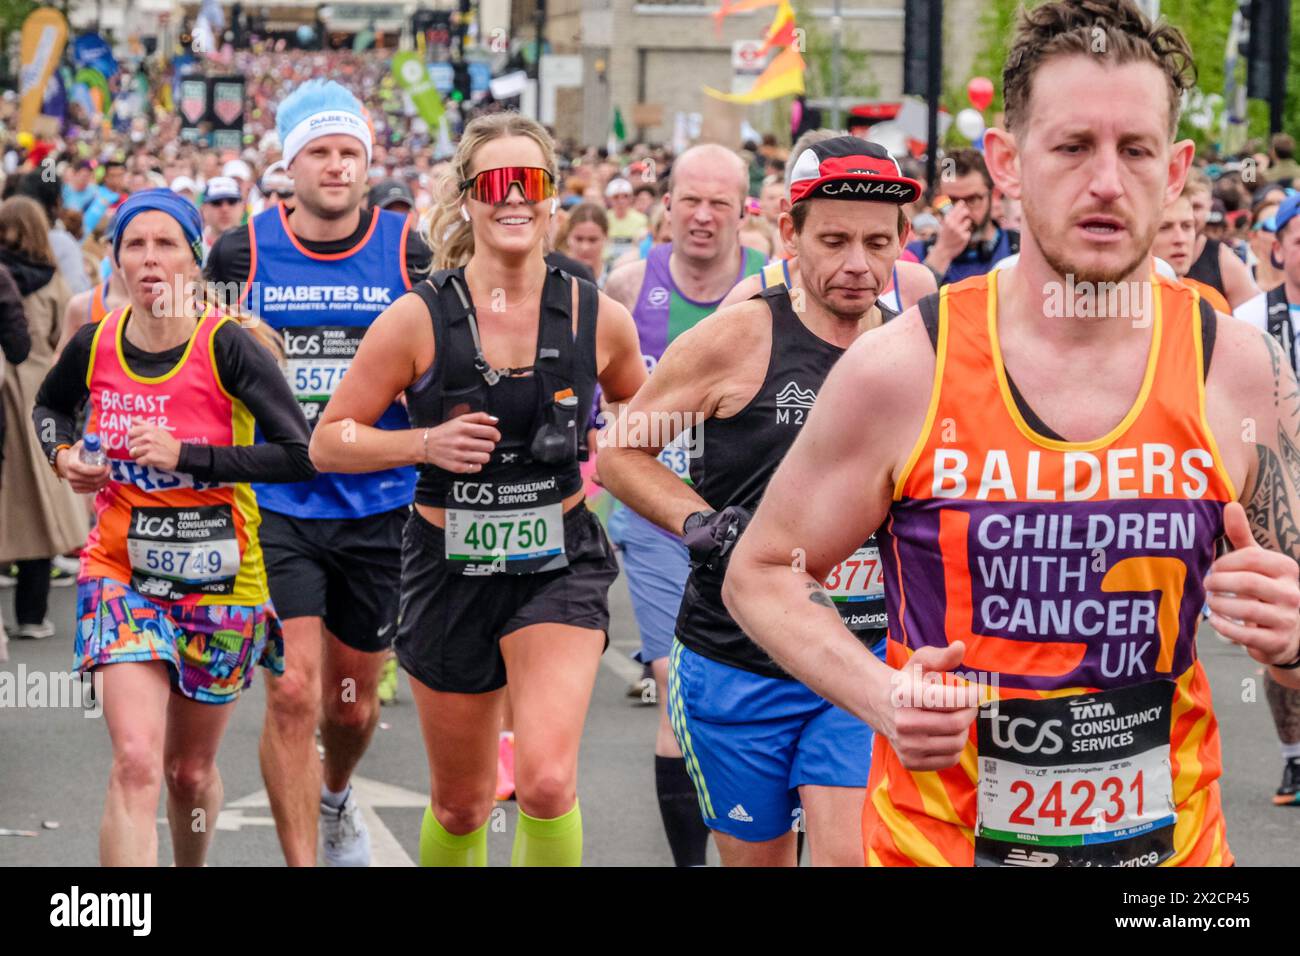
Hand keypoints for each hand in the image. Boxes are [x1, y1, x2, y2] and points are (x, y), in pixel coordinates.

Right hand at [56, 441, 110, 493]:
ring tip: (107, 474)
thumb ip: (94, 444)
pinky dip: (100, 486)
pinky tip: (102, 479)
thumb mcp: (82, 445)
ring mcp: (73, 484)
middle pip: (93, 480)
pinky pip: (91, 490)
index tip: (106, 466)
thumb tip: (107, 448)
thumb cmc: (75, 454)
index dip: (99, 470)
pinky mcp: (76, 489)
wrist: (64, 463)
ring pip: (94, 486)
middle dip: (105, 475)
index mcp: (72, 464)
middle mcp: (71, 476)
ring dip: (104, 481)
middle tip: (110, 469)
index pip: (87, 470)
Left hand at [127, 420, 180, 470]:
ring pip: (133, 452)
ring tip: (145, 454)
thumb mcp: (158, 429)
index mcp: (149, 429)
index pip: (130, 432)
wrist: (179, 454)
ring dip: (138, 455)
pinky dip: (143, 462)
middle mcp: (148, 437)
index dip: (133, 437)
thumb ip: (143, 424)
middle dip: (135, 447)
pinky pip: (138, 461)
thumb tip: (132, 419)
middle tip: (143, 449)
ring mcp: (149, 448)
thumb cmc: (167, 441)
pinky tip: (149, 460)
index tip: (138, 439)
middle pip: (131, 443)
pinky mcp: (150, 458)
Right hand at [422, 412, 500, 472]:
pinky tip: (470, 459)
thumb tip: (495, 420)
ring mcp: (459, 455)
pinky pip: (477, 468)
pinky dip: (476, 464)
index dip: (496, 435)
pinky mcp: (457, 467)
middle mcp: (462, 442)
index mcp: (464, 428)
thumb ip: (479, 417)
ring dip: (483, 455)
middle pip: (490, 446)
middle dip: (488, 445)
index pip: (490, 432)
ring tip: (476, 452)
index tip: (494, 437)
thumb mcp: (460, 419)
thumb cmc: (446, 431)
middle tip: (482, 444)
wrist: (427, 444)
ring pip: (485, 458)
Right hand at [873, 641, 977, 771]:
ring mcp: (906, 746)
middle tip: (969, 705)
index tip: (977, 691)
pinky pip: (949, 759)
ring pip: (956, 743)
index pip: (949, 701)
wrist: (877, 704)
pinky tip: (948, 734)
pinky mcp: (910, 761)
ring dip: (964, 730)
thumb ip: (941, 656)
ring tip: (958, 718)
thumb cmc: (905, 682)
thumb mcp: (919, 662)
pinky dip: (955, 747)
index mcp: (906, 696)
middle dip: (970, 712)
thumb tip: (960, 647)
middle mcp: (903, 723)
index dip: (971, 696)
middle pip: (956, 724)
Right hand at [931, 204, 973, 262]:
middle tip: (965, 214)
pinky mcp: (965, 237)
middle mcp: (953, 224)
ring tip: (959, 231)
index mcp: (947, 220)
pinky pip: (968, 231)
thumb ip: (951, 217)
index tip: (962, 203)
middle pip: (965, 212)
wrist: (943, 251)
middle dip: (965, 212)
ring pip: (968, 221)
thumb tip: (960, 206)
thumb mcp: (944, 225)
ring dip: (965, 225)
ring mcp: (959, 231)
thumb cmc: (944, 237)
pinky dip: (965, 235)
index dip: (961, 204)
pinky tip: (960, 239)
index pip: (957, 208)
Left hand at [1205, 502, 1299, 665]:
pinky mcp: (1277, 642)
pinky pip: (1245, 634)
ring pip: (1245, 609)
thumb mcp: (1259, 563)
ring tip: (1210, 601)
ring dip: (1219, 604)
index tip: (1213, 567)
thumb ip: (1242, 537)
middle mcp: (1292, 593)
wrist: (1291, 632)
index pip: (1251, 558)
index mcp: (1287, 569)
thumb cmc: (1266, 589)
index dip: (1225, 562)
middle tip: (1206, 584)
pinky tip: (1216, 619)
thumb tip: (1230, 505)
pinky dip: (1224, 626)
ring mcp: (1287, 619)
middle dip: (1219, 583)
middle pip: (1247, 583)